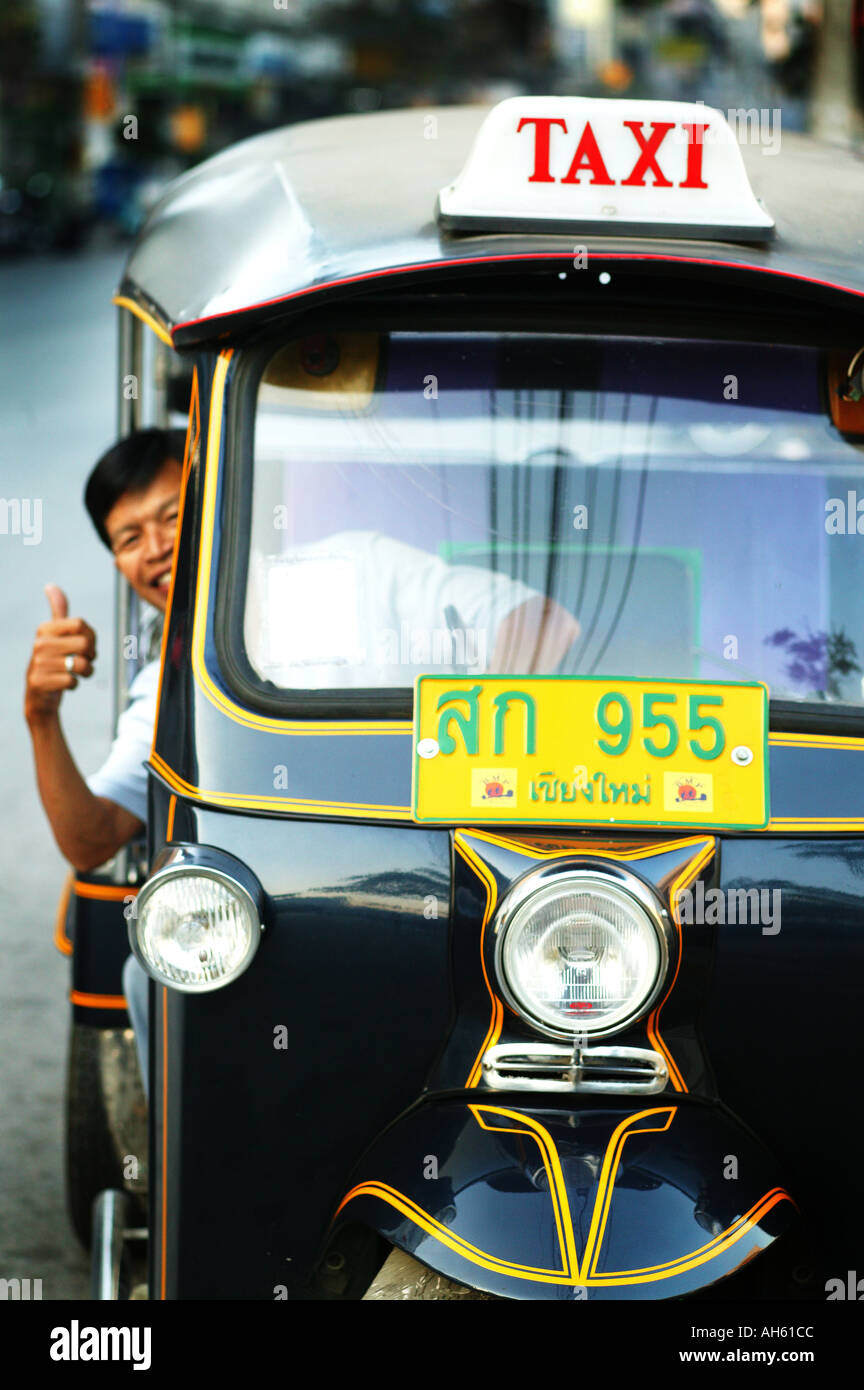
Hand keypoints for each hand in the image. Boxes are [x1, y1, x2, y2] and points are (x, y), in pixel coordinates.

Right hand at [24, 585, 97, 724]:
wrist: (40, 695)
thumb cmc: (53, 662)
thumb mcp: (54, 635)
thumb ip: (57, 612)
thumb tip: (50, 586)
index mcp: (45, 629)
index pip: (81, 624)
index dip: (91, 637)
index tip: (85, 646)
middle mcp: (39, 643)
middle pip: (85, 644)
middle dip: (91, 656)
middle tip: (82, 661)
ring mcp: (38, 663)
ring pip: (82, 665)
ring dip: (86, 672)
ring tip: (76, 673)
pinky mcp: (39, 682)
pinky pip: (73, 681)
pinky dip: (74, 685)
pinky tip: (64, 684)